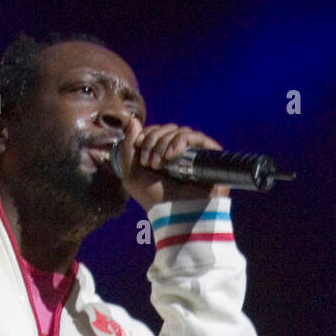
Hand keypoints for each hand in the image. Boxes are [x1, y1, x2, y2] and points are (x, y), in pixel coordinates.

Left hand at [113, 117, 230, 209]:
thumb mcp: (131, 174)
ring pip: (180, 131)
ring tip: (158, 164)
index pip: (157, 131)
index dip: (147, 133)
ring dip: (164, 143)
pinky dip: (180, 141)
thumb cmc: (154, 200)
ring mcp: (195, 154)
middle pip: (167, 129)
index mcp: (163, 155)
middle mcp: (180, 153)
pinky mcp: (209, 156)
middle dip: (153, 140)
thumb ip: (127, 147)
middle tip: (148, 161)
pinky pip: (196, 137)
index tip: (139, 145)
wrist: (175, 214)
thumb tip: (133, 120)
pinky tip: (171, 156)